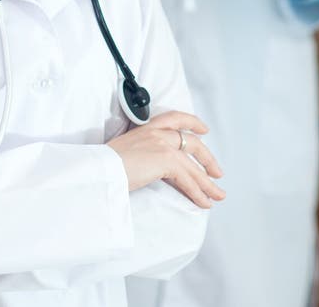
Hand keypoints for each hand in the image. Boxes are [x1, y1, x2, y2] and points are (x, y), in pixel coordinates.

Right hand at [106, 110, 224, 207]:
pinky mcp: (165, 160)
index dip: (192, 122)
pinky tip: (204, 201)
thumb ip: (142, 151)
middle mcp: (156, 132)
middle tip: (217, 173)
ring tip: (217, 195)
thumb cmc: (106, 165)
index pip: (174, 118)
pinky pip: (188, 179)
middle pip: (192, 142)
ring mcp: (162, 144)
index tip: (204, 130)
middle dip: (208, 159)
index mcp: (146, 127)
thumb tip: (150, 165)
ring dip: (207, 183)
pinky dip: (198, 192)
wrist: (101, 169)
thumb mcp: (126, 150)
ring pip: (193, 165)